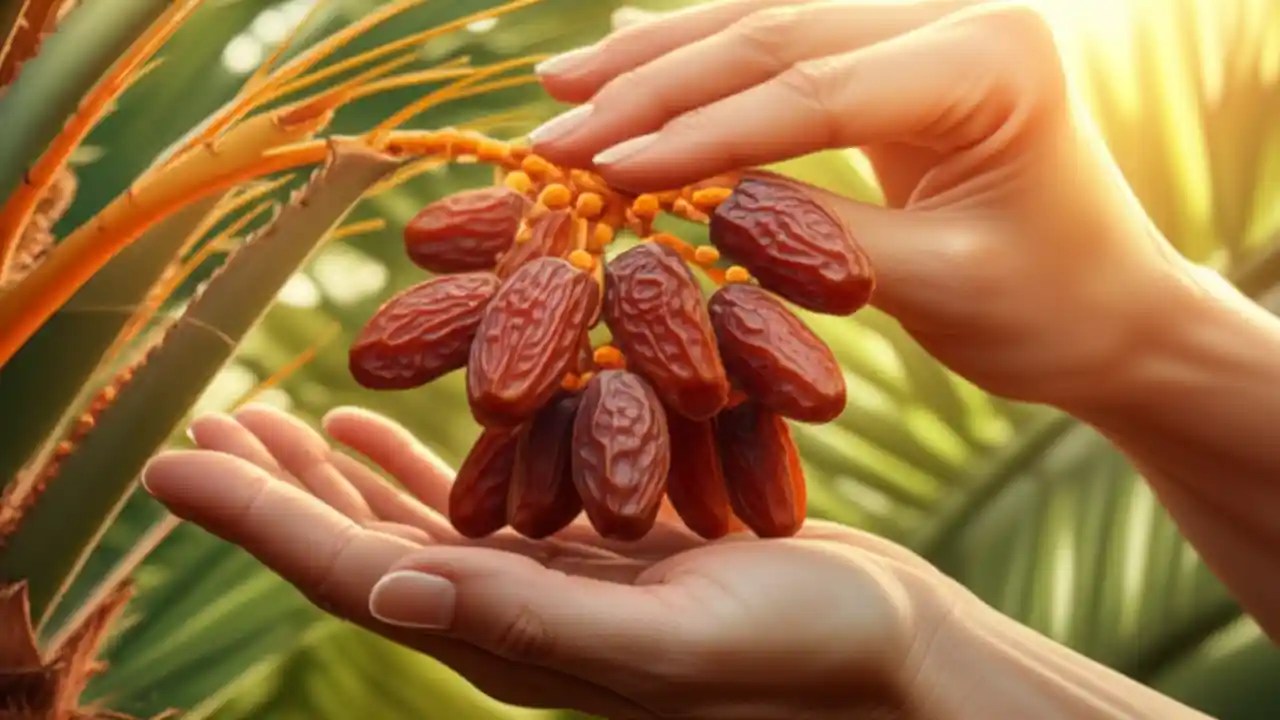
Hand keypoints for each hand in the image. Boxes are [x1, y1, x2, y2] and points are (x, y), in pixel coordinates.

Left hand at [142, 405, 959, 718]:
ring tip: (272, 422)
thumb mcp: (667, 641)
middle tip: (204, 427)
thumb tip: (387, 591)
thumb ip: (529, 622)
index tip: (172, 463)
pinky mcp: (596, 544)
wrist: (884, 652)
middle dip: (275, 491)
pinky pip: (488, 496)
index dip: (257, 520)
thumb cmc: (798, 652)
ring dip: (335, 475)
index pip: (351, 575)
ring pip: (414, 521)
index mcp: (508, 643)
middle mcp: (512, 617)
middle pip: (362, 547)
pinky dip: (426, 465)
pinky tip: (382, 435)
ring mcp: (552, 581)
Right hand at [529, 0, 1205, 412]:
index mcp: (990, 59)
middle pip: (775, 34)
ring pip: (766, 22)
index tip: (601, 168)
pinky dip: (701, 63)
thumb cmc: (1045, 310)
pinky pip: (782, 46)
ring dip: (659, 56)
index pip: (810, 90)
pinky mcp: (898, 51)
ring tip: (564, 84)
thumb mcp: (929, 282)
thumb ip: (808, 232)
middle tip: (553, 126)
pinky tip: (629, 65)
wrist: (1112, 312)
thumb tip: (687, 198)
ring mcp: (927, 21)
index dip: (695, 132)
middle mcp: (958, 12)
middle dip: (654, 86)